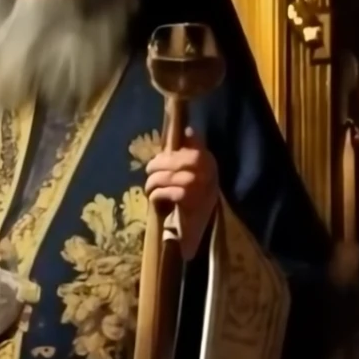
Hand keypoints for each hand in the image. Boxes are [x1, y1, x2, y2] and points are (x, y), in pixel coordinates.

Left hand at [143, 128, 219, 259]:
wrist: (196, 229)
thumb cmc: (191, 196)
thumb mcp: (192, 172)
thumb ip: (189, 151)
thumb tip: (188, 129)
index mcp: (208, 160)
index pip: (192, 144)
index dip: (172, 149)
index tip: (160, 158)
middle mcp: (208, 171)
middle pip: (176, 160)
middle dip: (157, 165)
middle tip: (149, 173)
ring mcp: (201, 187)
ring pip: (168, 176)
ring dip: (153, 182)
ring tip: (150, 188)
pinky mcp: (191, 202)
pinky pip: (166, 192)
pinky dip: (156, 195)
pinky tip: (156, 199)